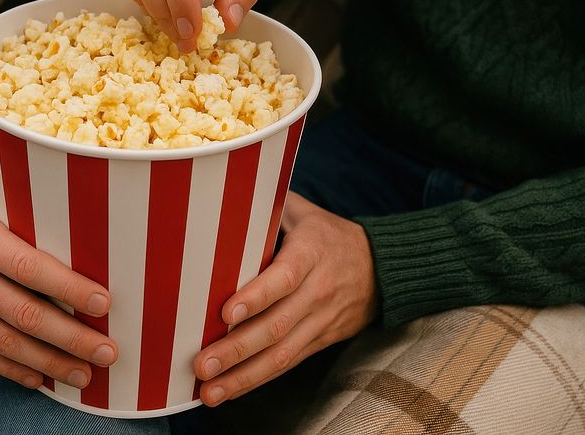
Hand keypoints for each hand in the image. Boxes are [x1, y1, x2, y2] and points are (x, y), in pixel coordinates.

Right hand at [0, 171, 116, 389]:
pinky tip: (39, 378)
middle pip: (24, 315)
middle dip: (72, 338)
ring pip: (4, 344)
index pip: (28, 266)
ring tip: (84, 376)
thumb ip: (9, 194)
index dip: (68, 287)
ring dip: (49, 363)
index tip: (103, 301)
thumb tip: (61, 196)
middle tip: (108, 352)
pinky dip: (11, 370)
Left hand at [193, 192, 377, 405]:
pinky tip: (228, 390)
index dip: (257, 296)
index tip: (226, 312)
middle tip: (202, 364)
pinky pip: (287, 364)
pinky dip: (256, 380)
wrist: (381, 268)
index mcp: (312, 251)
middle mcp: (319, 290)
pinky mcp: (318, 342)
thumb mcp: (302, 211)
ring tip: (209, 391)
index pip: (285, 277)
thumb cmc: (326, 233)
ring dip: (243, 376)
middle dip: (238, 349)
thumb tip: (221, 193)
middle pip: (278, 324)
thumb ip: (266, 205)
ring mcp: (320, 321)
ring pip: (282, 354)